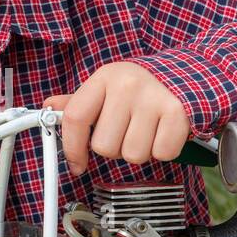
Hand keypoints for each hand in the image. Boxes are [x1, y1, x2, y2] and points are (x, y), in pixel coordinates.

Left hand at [43, 62, 189, 175]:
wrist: (188, 73)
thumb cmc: (140, 88)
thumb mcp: (107, 88)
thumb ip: (78, 102)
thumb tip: (48, 108)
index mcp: (105, 77)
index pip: (74, 118)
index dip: (72, 147)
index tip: (76, 163)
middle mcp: (127, 85)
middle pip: (104, 146)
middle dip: (114, 148)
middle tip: (126, 132)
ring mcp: (153, 98)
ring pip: (132, 155)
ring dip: (139, 151)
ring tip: (146, 131)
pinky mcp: (178, 113)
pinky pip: (161, 154)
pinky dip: (163, 151)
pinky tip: (163, 133)